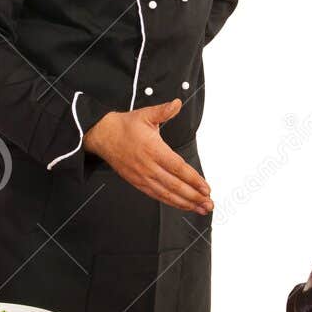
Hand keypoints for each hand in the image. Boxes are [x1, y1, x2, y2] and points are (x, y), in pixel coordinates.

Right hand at [82, 98, 212, 213]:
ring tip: (200, 208)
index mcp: (153, 149)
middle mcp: (148, 166)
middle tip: (208, 202)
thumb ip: (164, 111)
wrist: (102, 136)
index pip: (178, 168)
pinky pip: (156, 195)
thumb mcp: (146, 114)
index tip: (205, 187)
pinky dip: (171, 202)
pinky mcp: (137, 182)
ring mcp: (142, 177)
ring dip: (185, 203)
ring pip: (167, 194)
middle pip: (175, 185)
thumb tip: (177, 103)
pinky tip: (182, 205)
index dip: (193, 180)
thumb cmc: (124, 127)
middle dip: (194, 196)